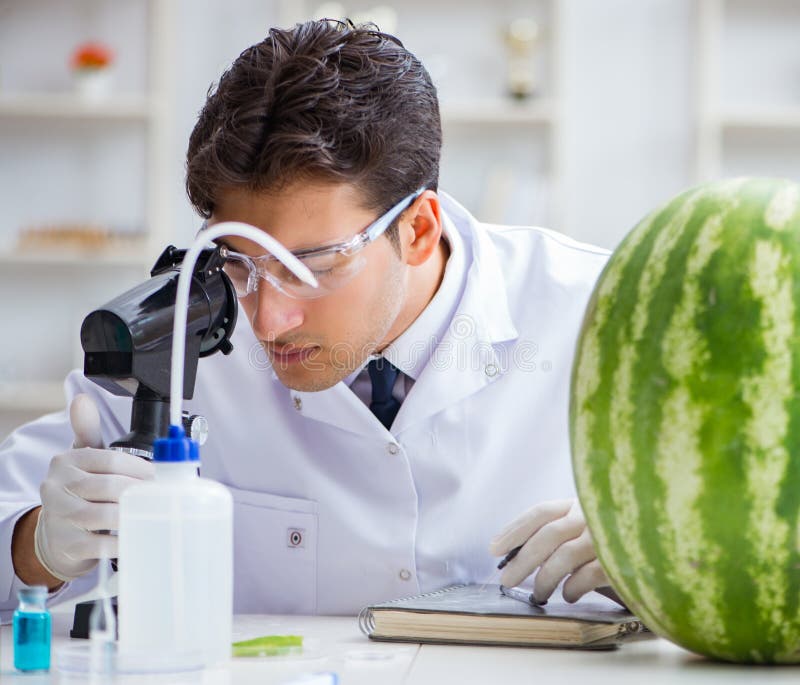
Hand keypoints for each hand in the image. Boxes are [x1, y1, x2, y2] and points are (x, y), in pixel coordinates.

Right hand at [34, 394, 153, 581]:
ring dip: (132, 514)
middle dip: (140, 491)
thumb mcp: (82, 459)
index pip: (110, 460)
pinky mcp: (66, 544)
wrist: (56, 534)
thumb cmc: (79, 491)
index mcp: (65, 462)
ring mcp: (59, 517)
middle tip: (162, 495)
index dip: (141, 468)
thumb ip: (88, 430)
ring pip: (102, 515)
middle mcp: (56, 487)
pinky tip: (137, 535)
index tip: (160, 475)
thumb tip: (83, 400)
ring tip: (152, 513)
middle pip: (108, 487)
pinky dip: (122, 541)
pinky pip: (99, 545)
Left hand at [489, 499, 613, 604]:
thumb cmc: (620, 541)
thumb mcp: (590, 529)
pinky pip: (587, 575)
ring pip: (564, 555)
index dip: (514, 529)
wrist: (671, 552)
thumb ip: (562, 536)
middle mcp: (594, 514)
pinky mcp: (625, 559)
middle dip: (522, 559)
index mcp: (582, 502)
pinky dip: (572, 587)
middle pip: (548, 534)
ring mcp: (610, 535)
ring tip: (538, 594)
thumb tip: (517, 556)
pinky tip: (567, 596)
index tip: (494, 548)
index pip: (541, 511)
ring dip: (545, 578)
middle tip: (506, 578)